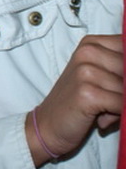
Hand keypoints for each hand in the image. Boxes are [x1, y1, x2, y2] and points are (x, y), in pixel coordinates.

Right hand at [27, 33, 122, 165]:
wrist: (49, 124)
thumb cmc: (79, 103)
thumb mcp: (101, 79)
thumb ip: (122, 72)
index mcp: (91, 44)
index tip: (119, 84)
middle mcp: (88, 52)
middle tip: (113, 99)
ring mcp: (86, 71)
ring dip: (123, 104)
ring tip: (108, 110)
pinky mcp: (87, 92)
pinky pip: (122, 104)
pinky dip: (120, 115)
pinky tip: (105, 117)